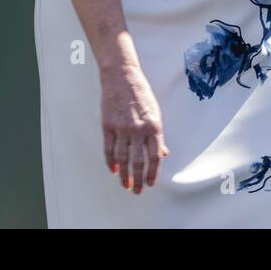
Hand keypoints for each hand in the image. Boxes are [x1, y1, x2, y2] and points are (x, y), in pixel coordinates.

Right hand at [100, 64, 168, 193]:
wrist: (122, 78)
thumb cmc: (141, 95)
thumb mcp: (155, 113)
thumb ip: (157, 136)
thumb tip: (163, 154)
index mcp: (153, 127)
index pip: (154, 156)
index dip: (153, 172)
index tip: (151, 183)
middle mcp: (138, 129)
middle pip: (138, 161)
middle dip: (139, 179)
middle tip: (138, 191)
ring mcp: (121, 128)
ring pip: (123, 159)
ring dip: (124, 175)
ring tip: (125, 185)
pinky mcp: (108, 126)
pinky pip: (109, 149)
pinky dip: (111, 162)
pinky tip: (114, 170)